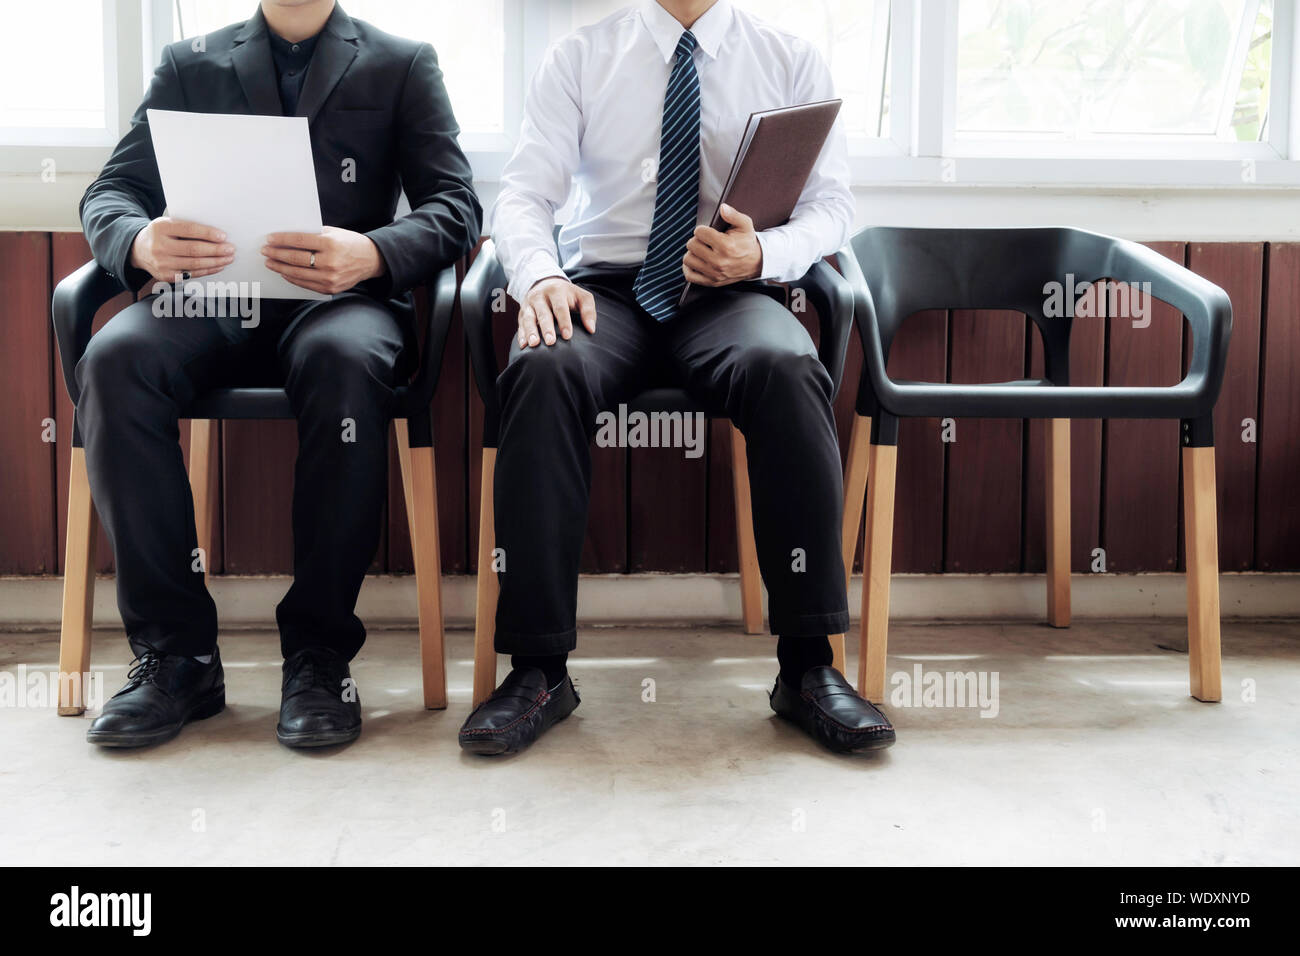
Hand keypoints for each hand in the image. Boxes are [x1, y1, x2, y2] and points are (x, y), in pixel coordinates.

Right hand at [130, 217, 234, 282]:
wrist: (138, 249)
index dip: (208, 233)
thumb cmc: (159, 234)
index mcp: (161, 228)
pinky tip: (218, 266)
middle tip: (230, 249)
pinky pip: (192, 274)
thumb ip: (186, 227)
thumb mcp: (167, 224)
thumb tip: (215, 234)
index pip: (189, 230)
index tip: (223, 236)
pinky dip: (208, 270)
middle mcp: (160, 246)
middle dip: (216, 250)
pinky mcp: (166, 276)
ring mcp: (162, 263)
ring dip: (216, 261)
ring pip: (195, 264)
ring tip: (228, 258)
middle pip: (194, 249)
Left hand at [262, 226, 385, 294]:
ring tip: (270, 262)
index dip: (282, 240)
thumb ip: (314, 235)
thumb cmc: (350, 243)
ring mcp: (330, 278)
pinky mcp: (330, 288)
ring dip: (280, 267)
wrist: (370, 260)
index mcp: (331, 244)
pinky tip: (284, 272)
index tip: (270, 239)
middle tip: (265, 251)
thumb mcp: (334, 233)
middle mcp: (330, 262)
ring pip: (297, 273)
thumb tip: (287, 237)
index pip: (299, 241)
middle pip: (295, 258)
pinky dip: (292, 278)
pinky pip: (305, 284)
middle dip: (277, 254)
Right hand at [519, 276, 596, 347]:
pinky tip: (523, 346)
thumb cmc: (567, 295)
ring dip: (531, 332)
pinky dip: (521, 335)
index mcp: (556, 291)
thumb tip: (591, 329)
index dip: (564, 321)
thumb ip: (588, 311)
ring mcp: (529, 305)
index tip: (568, 336)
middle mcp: (540, 297)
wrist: (545, 283)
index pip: (560, 307)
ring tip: (534, 344)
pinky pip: (520, 324)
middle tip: (551, 342)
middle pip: (543, 313)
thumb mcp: (581, 297)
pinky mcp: (522, 313)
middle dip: (546, 328)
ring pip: (528, 318)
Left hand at [683, 203, 763, 286]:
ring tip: (700, 250)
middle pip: (692, 245)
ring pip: (688, 259)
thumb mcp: (745, 225)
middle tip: (703, 241)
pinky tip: (695, 261)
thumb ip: (733, 215)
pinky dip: (688, 268)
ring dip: (692, 253)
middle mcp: (719, 261)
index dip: (702, 229)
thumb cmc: (748, 242)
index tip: (707, 231)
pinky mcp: (711, 282)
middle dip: (696, 240)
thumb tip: (722, 207)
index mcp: (726, 246)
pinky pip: (690, 276)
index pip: (699, 233)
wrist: (756, 263)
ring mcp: (714, 273)